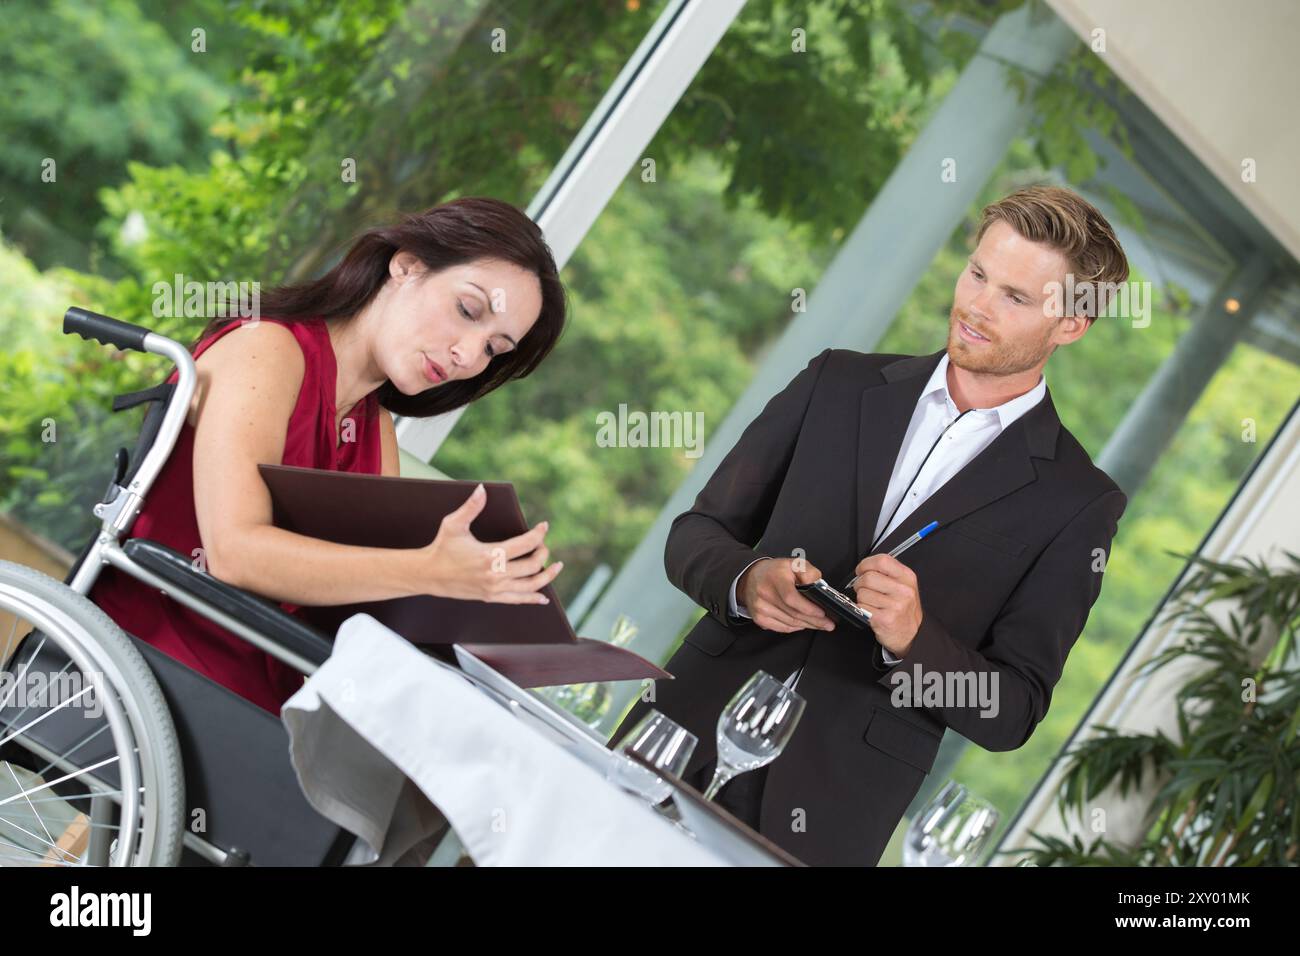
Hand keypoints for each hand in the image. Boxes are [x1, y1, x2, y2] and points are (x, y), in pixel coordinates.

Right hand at [417, 483, 561, 603]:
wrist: (428, 575)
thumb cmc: (441, 547)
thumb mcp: (454, 525)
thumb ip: (471, 507)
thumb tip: (482, 488)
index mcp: (490, 555)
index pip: (525, 544)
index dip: (539, 534)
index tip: (544, 526)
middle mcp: (495, 574)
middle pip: (532, 565)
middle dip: (543, 553)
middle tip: (543, 545)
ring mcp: (494, 588)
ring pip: (531, 585)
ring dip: (547, 576)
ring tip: (557, 566)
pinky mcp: (491, 597)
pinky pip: (518, 600)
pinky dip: (533, 598)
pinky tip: (544, 597)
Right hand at [737, 558, 834, 632]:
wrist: (751, 578)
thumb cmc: (775, 571)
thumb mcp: (794, 563)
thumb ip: (809, 572)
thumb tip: (818, 587)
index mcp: (775, 578)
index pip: (791, 598)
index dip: (808, 608)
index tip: (822, 613)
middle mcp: (765, 594)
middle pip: (793, 614)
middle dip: (814, 621)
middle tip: (828, 623)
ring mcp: (760, 608)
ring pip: (790, 623)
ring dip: (807, 625)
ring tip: (820, 625)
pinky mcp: (759, 618)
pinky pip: (782, 628)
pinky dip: (795, 628)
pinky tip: (803, 624)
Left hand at [851, 554, 921, 655]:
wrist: (911, 634)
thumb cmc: (903, 608)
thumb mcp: (904, 585)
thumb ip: (888, 572)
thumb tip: (865, 566)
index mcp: (907, 577)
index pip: (882, 560)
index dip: (866, 564)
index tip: (861, 570)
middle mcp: (904, 590)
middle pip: (868, 577)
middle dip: (860, 583)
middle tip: (865, 589)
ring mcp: (895, 605)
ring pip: (862, 593)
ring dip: (861, 598)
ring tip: (871, 603)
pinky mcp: (885, 619)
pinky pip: (862, 607)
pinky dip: (862, 609)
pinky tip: (871, 611)